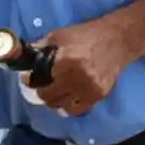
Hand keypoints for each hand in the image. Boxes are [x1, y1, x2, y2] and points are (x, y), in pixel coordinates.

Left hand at [20, 17, 137, 116]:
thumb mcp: (60, 35)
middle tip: (42, 86)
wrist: (118, 40)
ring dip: (55, 100)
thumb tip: (26, 57)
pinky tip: (68, 98)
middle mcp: (77, 78)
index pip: (40, 80)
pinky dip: (69, 106)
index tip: (27, 79)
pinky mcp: (99, 96)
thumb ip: (41, 46)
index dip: (30, 81)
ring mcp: (89, 89)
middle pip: (49, 97)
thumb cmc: (87, 34)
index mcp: (66, 61)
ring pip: (62, 106)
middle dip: (42, 91)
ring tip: (55, 92)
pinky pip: (77, 110)